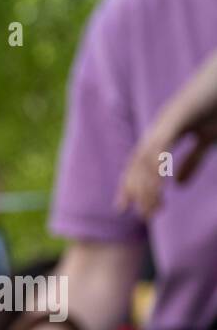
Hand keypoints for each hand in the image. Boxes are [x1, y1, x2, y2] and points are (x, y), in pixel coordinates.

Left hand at [116, 52, 216, 217]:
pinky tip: (159, 183)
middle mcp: (159, 128)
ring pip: (146, 158)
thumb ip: (192, 160)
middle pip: (137, 163)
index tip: (123, 208)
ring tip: (154, 205)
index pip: (139, 164)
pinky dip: (157, 165)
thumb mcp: (207, 139)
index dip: (129, 185)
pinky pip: (161, 144)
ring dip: (148, 184)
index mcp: (164, 134)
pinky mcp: (177, 114)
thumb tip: (178, 185)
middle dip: (135, 190)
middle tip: (144, 214)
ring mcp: (166, 120)